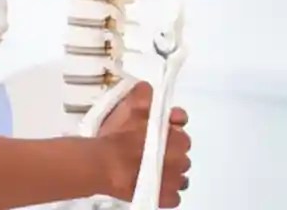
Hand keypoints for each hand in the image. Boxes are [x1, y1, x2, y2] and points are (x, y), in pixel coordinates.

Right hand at [96, 82, 190, 207]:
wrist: (104, 163)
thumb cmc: (119, 136)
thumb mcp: (129, 107)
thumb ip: (143, 95)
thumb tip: (148, 88)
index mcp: (176, 137)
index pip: (183, 130)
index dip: (172, 127)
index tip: (161, 128)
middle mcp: (180, 160)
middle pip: (182, 153)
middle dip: (171, 150)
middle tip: (150, 148)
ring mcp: (174, 182)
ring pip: (180, 176)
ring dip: (170, 171)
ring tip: (150, 168)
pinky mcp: (165, 198)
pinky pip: (173, 196)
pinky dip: (165, 191)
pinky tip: (152, 184)